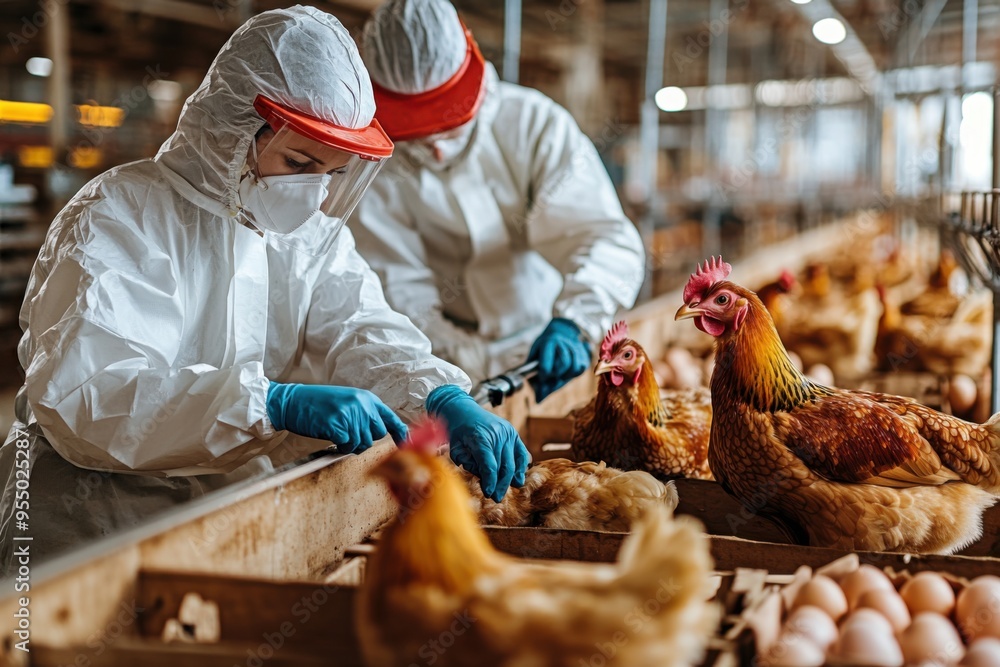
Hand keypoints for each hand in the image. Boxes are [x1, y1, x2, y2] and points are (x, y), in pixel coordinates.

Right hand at [266, 382, 407, 453]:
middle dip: (365, 440)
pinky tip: (332, 438)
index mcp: (366, 398)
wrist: (293, 402)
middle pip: (377, 434)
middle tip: (349, 437)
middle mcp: (361, 404)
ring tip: (338, 436)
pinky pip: (347, 445)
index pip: (390, 418)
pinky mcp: (337, 424)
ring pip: (362, 443)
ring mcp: (350, 414)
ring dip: (351, 445)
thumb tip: (378, 433)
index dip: (400, 433)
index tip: (405, 444)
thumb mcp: (347, 402)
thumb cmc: (318, 404)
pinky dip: (340, 446)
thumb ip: (364, 413)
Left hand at [425, 384, 529, 501]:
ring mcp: (507, 432)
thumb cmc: (457, 432)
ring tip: (503, 491)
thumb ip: (469, 464)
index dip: (490, 481)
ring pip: (512, 462)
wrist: (463, 409)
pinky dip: (520, 467)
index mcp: (480, 438)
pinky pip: (520, 453)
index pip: (489, 465)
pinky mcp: (512, 433)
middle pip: (503, 466)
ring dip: (509, 480)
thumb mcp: (456, 449)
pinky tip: (517, 480)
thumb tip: (485, 477)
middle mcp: (497, 434)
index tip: (488, 493)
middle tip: (496, 497)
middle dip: (499, 484)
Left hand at [527, 318, 590, 402]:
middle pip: (563, 365)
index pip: (546, 365)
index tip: (542, 377)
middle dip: (557, 375)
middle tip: (551, 376)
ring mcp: (576, 347)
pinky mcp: (584, 353)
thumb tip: (538, 399)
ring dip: (566, 376)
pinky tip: (567, 372)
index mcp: (548, 341)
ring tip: (559, 375)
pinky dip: (574, 373)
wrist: (562, 330)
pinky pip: (582, 368)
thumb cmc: (545, 347)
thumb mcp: (535, 356)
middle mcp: (564, 342)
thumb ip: (536, 377)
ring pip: (575, 367)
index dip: (544, 376)